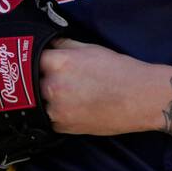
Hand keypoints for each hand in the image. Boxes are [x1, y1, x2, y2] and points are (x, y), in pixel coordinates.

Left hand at [40, 37, 161, 135]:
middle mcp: (52, 86)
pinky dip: (55, 113)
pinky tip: (71, 107)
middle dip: (40, 79)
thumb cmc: (119, 70)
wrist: (140, 98)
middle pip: (31, 81)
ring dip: (46, 97)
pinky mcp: (62, 126)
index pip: (31, 58)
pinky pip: (48, 118)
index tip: (42, 61)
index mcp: (59, 63)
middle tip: (56, 78)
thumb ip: (65, 45)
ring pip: (37, 101)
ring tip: (66, 94)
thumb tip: (49, 44)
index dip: (38, 59)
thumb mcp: (91, 48)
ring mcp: (56, 109)